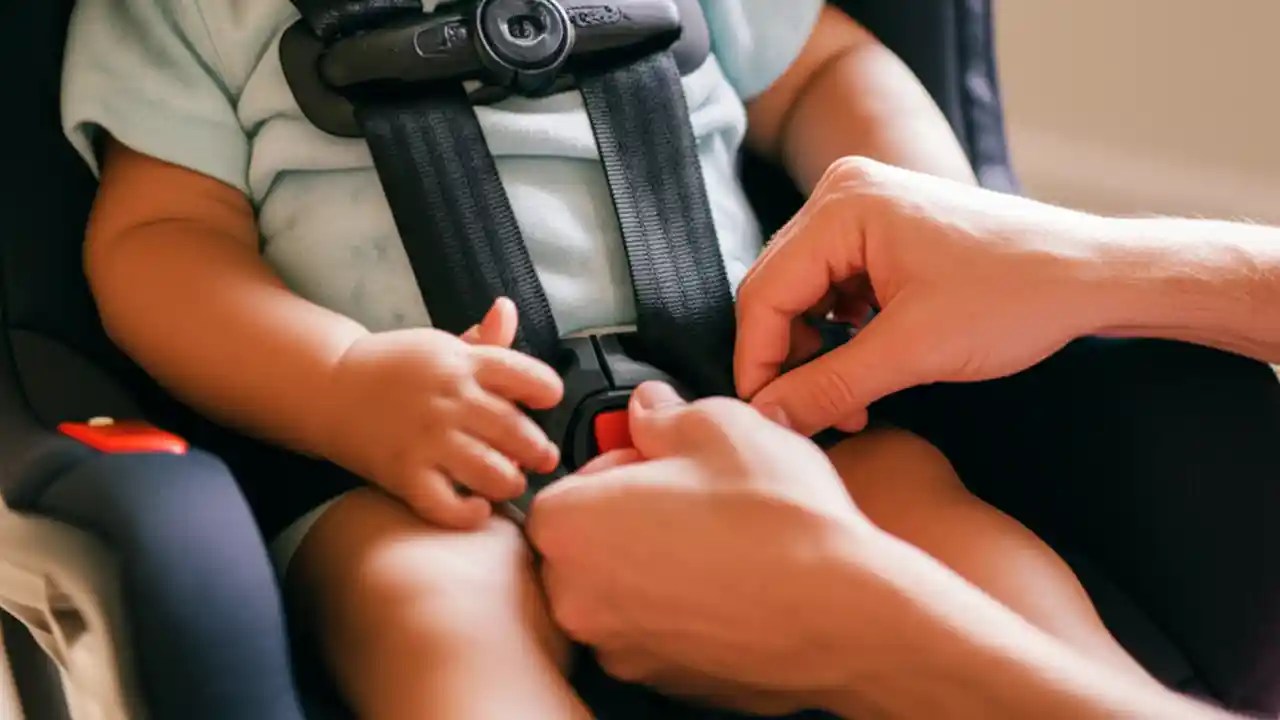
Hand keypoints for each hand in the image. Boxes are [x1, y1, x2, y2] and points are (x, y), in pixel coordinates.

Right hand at [323, 298, 563, 527]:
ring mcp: (427, 439)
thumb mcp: (439, 346)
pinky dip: (470, 514)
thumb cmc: (394, 368)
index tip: (546, 403)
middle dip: (539, 451)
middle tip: (540, 458)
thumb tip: (509, 308)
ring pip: (493, 473)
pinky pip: (448, 505)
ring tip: (508, 481)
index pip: (529, 376)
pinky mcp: (404, 474)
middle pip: (518, 432)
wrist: (329, 385)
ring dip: (511, 483)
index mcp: (464, 363)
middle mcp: (451, 400)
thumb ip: (483, 339)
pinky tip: (476, 508)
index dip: (548, 393)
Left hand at [529, 382, 878, 713]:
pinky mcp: (666, 682)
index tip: (662, 460)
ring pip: (626, 589)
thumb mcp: (720, 424)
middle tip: (699, 495)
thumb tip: (649, 411)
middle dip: (635, 515)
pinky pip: (662, 630)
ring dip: (662, 563)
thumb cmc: (780, 523)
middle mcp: (579, 599)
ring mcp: (621, 649)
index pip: (569, 482)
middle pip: (590, 541)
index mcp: (571, 528)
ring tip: (727, 539)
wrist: (847, 614)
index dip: (621, 463)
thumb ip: (665, 414)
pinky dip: (688, 607)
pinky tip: (739, 582)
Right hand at [735, 158, 1109, 434]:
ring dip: (817, 355)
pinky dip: (841, 336)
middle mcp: (843, 193)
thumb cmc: (1016, 297)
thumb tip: (766, 420)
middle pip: (778, 291)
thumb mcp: (913, 351)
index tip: (768, 419)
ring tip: (851, 403)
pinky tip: (865, 372)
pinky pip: (834, 288)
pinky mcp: (883, 231)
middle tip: (813, 417)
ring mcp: (864, 209)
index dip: (758, 363)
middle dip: (789, 361)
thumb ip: (829, 386)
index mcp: (843, 204)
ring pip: (804, 295)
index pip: (764, 293)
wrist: (1090, 275)